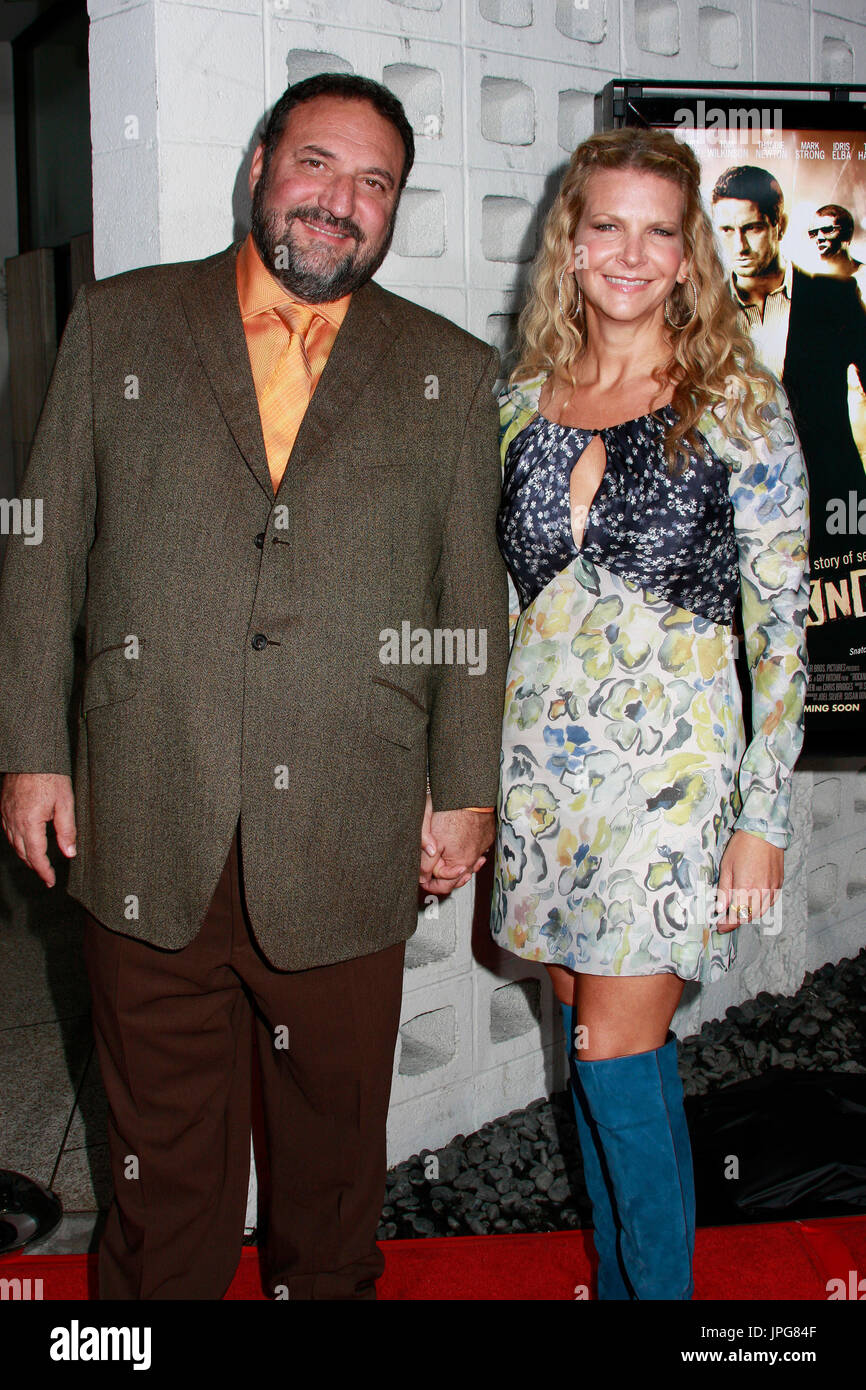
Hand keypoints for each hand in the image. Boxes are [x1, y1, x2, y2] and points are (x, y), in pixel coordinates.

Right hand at [0, 772, 76, 886]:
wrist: (30, 755)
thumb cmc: (50, 775)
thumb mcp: (66, 802)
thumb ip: (67, 830)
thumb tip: (69, 853)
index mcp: (29, 823)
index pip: (36, 856)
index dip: (44, 871)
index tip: (50, 881)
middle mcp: (14, 821)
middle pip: (23, 853)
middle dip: (35, 866)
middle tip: (47, 876)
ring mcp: (6, 815)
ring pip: (13, 843)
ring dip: (25, 855)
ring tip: (38, 863)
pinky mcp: (4, 808)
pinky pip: (8, 832)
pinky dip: (17, 842)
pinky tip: (25, 842)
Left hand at [419, 806, 493, 895]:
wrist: (469, 794)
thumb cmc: (449, 811)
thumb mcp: (429, 837)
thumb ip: (425, 860)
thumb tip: (423, 876)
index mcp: (459, 863)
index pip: (444, 886)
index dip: (429, 883)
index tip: (422, 879)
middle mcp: (473, 859)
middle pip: (457, 879)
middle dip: (442, 877)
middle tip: (429, 873)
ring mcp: (481, 849)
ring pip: (467, 866)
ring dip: (455, 867)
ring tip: (443, 863)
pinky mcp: (486, 839)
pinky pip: (476, 853)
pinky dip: (467, 855)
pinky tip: (460, 850)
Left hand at [715, 829, 782, 932]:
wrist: (764, 833)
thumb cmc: (742, 846)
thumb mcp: (726, 867)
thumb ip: (724, 890)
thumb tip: (720, 908)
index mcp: (746, 888)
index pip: (737, 915)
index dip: (728, 924)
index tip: (720, 926)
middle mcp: (761, 891)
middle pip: (749, 916)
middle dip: (737, 921)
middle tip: (726, 920)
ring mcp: (772, 889)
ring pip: (761, 912)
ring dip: (749, 915)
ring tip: (738, 911)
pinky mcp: (779, 884)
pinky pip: (770, 902)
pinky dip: (760, 907)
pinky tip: (752, 901)